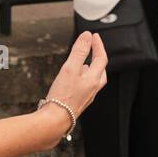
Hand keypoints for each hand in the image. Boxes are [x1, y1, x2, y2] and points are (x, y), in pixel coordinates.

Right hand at [38, 31, 107, 147]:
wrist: (55, 119)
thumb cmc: (63, 96)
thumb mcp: (70, 68)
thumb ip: (79, 51)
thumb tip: (87, 36)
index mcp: (94, 79)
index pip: (101, 58)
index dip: (98, 46)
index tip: (94, 36)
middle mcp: (93, 88)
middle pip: (101, 70)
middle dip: (98, 57)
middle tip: (93, 48)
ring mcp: (86, 96)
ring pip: (93, 79)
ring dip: (90, 68)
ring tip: (83, 62)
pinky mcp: (78, 101)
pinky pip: (85, 86)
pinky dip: (82, 78)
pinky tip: (73, 79)